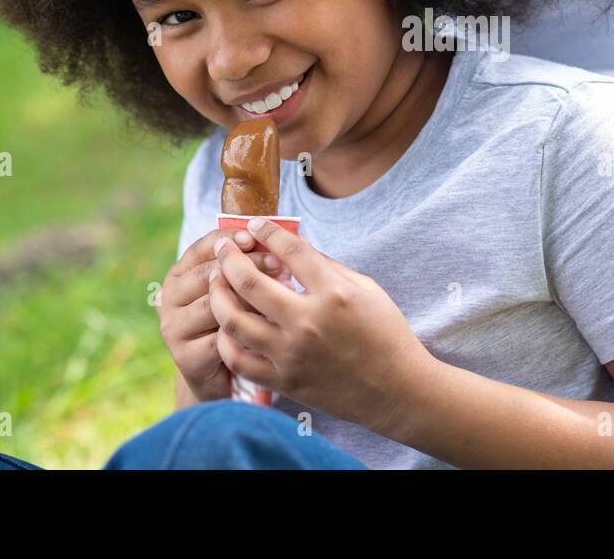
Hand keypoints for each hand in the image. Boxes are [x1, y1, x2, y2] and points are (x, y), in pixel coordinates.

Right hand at [158, 228, 293, 403]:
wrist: (219, 372)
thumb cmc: (236, 317)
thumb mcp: (237, 286)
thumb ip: (247, 261)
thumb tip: (281, 237)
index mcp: (179, 272)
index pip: (204, 246)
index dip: (232, 239)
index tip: (259, 237)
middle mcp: (169, 297)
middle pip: (209, 274)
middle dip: (247, 266)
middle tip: (280, 263)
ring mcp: (174, 328)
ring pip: (215, 306)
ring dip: (251, 299)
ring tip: (282, 295)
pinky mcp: (185, 357)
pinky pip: (221, 339)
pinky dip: (247, 332)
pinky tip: (272, 328)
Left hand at [210, 217, 434, 436]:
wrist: (397, 390)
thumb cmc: (386, 333)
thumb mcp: (366, 289)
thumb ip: (328, 266)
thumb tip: (293, 247)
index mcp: (333, 293)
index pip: (290, 250)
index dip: (268, 231)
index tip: (255, 224)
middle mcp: (308, 322)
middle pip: (249, 282)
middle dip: (229, 257)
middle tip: (223, 246)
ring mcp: (293, 354)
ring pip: (234, 321)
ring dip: (219, 296)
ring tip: (216, 282)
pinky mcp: (285, 382)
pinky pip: (239, 360)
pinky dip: (227, 340)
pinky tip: (226, 325)